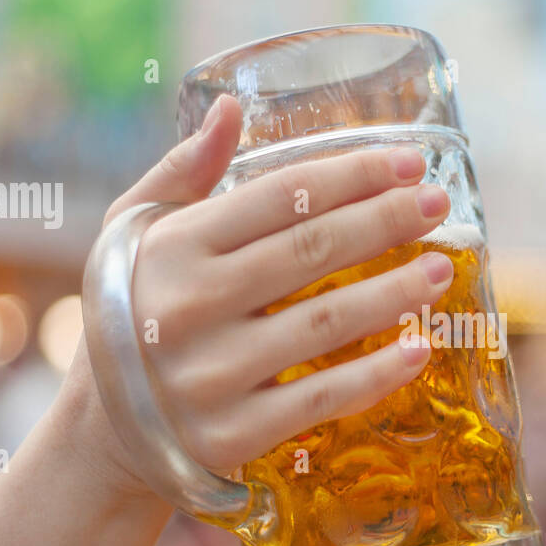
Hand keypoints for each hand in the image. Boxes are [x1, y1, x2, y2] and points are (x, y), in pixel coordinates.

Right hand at [58, 94, 453, 499]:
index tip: (411, 163)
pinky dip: (376, 374)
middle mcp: (187, 308)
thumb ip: (182, 172)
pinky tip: (419, 348)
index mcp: (171, 247)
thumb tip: (230, 110)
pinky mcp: (232, 434)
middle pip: (310, 251)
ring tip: (440, 270)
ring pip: (325, 323)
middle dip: (385, 221)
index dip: (353, 176)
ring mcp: (210, 376)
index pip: (280, 197)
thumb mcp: (135, 235)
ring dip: (394, 292)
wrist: (104, 430)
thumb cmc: (133, 310)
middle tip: (438, 204)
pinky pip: (320, 399)